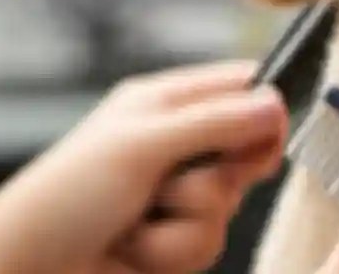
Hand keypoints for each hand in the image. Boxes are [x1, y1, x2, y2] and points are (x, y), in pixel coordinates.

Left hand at [0, 61, 287, 273]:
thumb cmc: (61, 200)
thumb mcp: (142, 146)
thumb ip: (215, 123)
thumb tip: (277, 103)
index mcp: (165, 103)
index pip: (241, 87)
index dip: (265, 110)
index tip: (267, 139)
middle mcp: (175, 146)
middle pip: (245, 153)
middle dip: (215, 181)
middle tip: (174, 185)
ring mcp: (174, 197)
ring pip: (228, 207)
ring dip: (184, 225)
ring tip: (137, 222)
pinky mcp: (172, 242)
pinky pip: (209, 245)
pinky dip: (171, 252)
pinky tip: (134, 249)